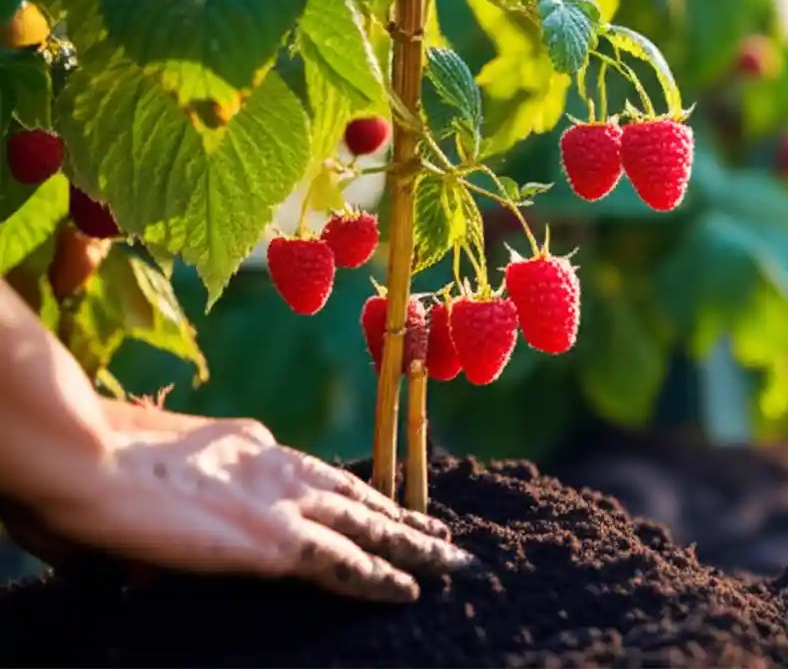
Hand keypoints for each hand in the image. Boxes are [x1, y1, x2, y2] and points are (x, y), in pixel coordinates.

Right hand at [1, 399, 471, 601]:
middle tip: (439, 527)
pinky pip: (346, 564)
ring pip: (369, 525)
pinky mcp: (278, 540)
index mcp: (248, 444)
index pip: (314, 472)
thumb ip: (177, 499)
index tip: (374, 502)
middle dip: (400, 513)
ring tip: (451, 557)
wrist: (90, 459)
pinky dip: (381, 577)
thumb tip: (164, 533)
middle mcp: (279, 464)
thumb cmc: (96, 465)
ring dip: (413, 543)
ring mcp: (283, 500)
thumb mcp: (153, 473)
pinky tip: (410, 590)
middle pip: (356, 493)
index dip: (350, 490)